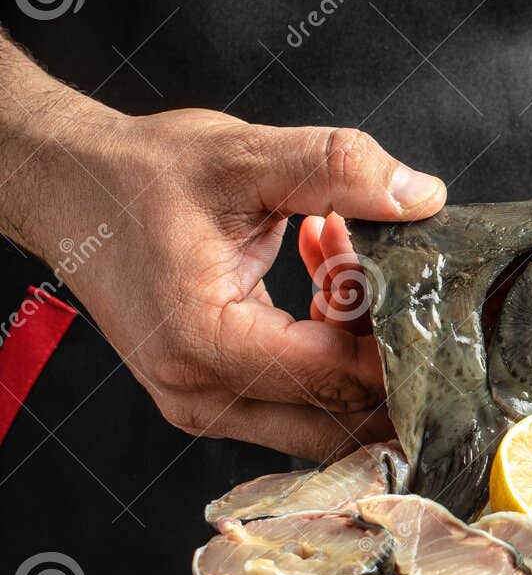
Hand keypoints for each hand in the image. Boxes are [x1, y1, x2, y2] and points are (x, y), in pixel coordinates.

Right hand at [3, 82, 444, 459]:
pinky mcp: (216, 400)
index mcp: (207, 344)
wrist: (68, 189)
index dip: (394, 336)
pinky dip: (331, 347)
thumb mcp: (243, 157)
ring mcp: (208, 407)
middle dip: (383, 349)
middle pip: (344, 417)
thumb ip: (335, 170)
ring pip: (330, 417)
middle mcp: (204, 395)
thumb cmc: (140, 176)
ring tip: (337, 258)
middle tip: (378, 267)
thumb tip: (420, 196)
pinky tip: (323, 278)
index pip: (339, 377)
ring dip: (357, 347)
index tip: (413, 279)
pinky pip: (304, 401)